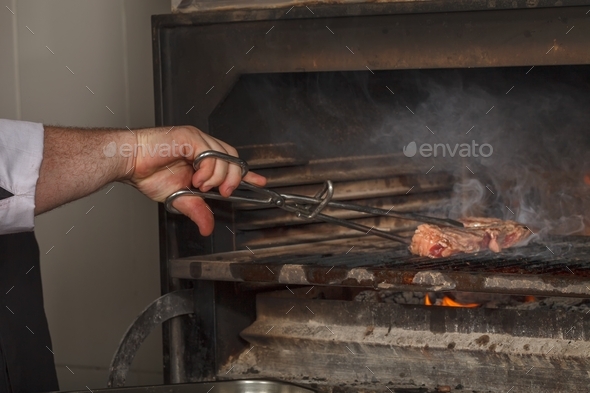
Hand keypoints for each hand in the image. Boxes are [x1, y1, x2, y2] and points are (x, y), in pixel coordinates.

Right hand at [125, 126, 265, 235]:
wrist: (131, 163)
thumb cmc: (149, 173)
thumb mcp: (181, 198)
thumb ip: (198, 210)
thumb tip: (207, 227)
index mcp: (202, 159)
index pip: (232, 163)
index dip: (247, 173)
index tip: (260, 182)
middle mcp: (203, 147)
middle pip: (233, 160)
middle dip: (232, 179)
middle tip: (222, 192)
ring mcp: (198, 140)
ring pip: (225, 157)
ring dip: (216, 177)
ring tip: (199, 184)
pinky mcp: (190, 137)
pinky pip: (210, 153)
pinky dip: (207, 169)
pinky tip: (196, 176)